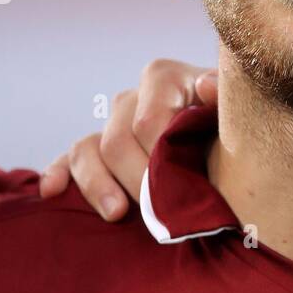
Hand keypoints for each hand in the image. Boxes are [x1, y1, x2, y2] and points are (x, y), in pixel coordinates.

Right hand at [39, 61, 218, 219]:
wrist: (236, 147)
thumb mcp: (236, 113)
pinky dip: (58, 174)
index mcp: (165, 79)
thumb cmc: (239, 130)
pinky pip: (69, 159)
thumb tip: (206, 86)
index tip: (176, 184)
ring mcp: (112, 125)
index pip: (147, 118)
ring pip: (87, 148)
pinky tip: (52, 191)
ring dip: (98, 183)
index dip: (157, 154)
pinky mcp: (98, 151)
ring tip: (118, 214)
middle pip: (116, 138)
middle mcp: (133, 98)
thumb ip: (223, 100)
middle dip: (136, 178)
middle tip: (160, 212)